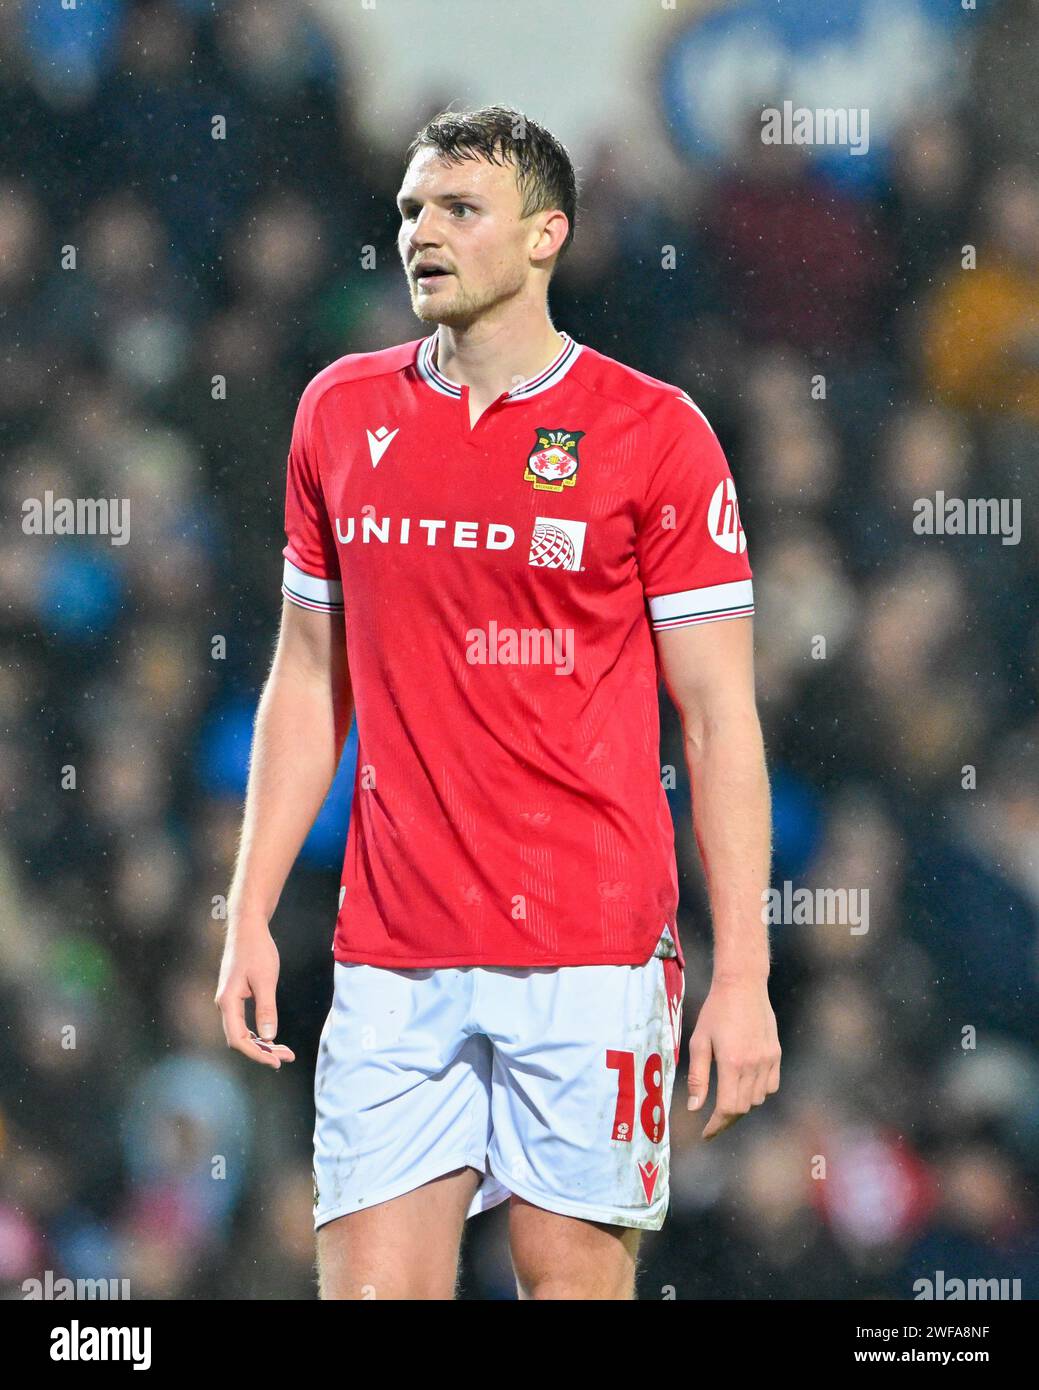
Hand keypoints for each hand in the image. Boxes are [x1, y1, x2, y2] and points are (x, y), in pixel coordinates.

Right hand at [215, 917, 295, 1069]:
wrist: (247, 927)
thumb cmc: (257, 950)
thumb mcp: (265, 980)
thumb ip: (266, 1009)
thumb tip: (268, 1037)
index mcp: (228, 1001)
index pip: (238, 1040)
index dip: (257, 1055)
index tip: (276, 1062)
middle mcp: (224, 1004)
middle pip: (239, 1039)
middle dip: (262, 1052)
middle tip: (287, 1057)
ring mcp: (228, 1000)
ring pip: (241, 1032)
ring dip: (261, 1044)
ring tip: (283, 1051)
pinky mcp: (235, 995)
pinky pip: (243, 1022)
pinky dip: (257, 1032)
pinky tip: (271, 1037)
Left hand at [687, 976, 779, 1139]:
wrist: (743, 985)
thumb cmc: (715, 1011)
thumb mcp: (699, 1041)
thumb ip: (697, 1077)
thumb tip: (694, 1108)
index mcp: (732, 1063)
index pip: (728, 1108)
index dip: (716, 1125)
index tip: (705, 1133)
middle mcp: (754, 1065)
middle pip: (743, 1108)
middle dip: (726, 1120)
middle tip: (712, 1123)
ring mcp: (768, 1060)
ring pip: (758, 1099)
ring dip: (742, 1105)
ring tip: (726, 1102)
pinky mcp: (776, 1054)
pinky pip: (771, 1086)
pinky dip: (758, 1092)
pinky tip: (745, 1086)